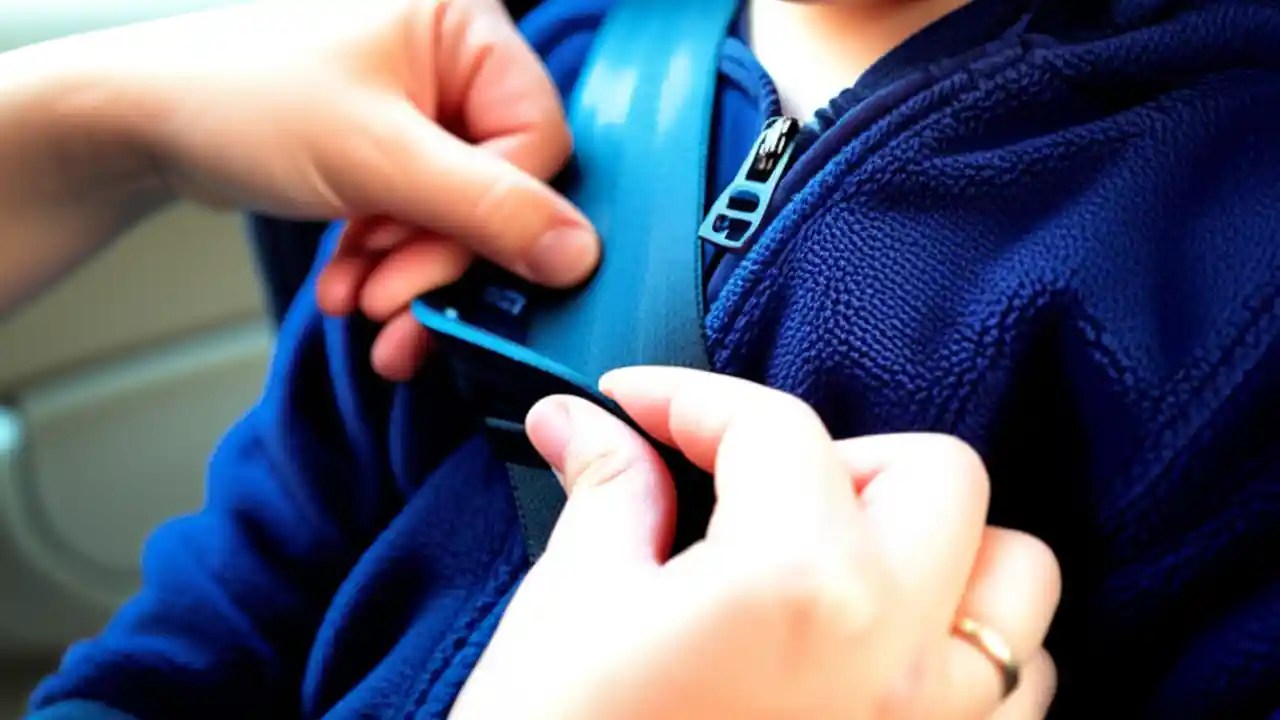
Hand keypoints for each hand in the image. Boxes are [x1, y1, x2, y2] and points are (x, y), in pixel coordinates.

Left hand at [0, 0, 596, 377]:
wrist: (141, 120)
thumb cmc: (242, 103)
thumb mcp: (376, 159)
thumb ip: (486, 208)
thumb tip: (580, 254)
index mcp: (466, 26)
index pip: (537, 142)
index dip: (500, 221)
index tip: (448, 275)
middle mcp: (453, 58)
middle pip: (499, 184)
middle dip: (440, 257)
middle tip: (394, 306)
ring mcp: (424, 104)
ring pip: (460, 211)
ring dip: (410, 272)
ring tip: (358, 305)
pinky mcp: (395, 145)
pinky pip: (421, 216)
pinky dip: (388, 261)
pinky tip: (348, 287)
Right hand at [451, 367, 1061, 718]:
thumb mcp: (569, 609)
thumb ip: (608, 491)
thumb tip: (585, 422)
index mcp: (796, 585)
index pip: (774, 428)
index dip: (693, 397)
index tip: (641, 407)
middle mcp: (898, 652)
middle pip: (940, 476)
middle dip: (842, 458)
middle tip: (754, 490)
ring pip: (1014, 581)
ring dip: (935, 550)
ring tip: (833, 569)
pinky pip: (1019, 689)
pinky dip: (965, 648)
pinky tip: (874, 656)